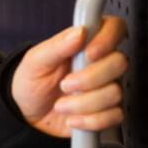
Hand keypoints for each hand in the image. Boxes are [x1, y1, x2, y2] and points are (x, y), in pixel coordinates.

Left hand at [9, 17, 127, 138]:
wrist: (27, 116)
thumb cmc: (31, 82)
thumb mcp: (36, 61)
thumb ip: (57, 45)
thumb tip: (79, 31)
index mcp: (85, 44)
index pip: (114, 27)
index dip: (108, 38)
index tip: (89, 53)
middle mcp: (101, 64)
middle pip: (120, 62)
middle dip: (90, 78)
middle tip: (64, 85)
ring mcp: (107, 88)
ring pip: (115, 92)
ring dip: (83, 103)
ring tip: (61, 105)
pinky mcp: (108, 112)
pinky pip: (114, 116)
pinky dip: (89, 120)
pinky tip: (73, 118)